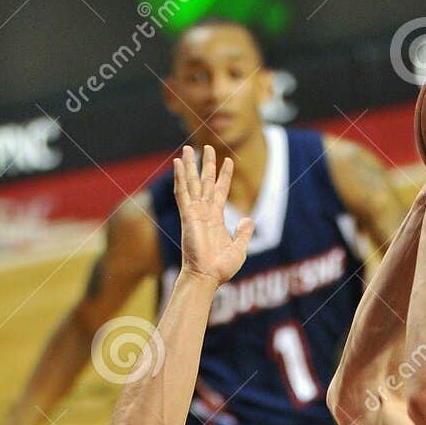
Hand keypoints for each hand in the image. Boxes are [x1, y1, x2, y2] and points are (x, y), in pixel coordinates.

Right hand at [174, 145, 251, 285]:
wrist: (207, 277)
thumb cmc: (221, 268)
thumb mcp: (239, 248)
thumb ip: (244, 233)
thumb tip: (248, 219)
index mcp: (216, 218)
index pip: (220, 191)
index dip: (224, 176)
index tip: (228, 161)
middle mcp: (204, 212)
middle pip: (205, 182)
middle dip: (206, 164)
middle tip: (207, 147)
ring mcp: (194, 213)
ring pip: (192, 183)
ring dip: (189, 166)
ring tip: (187, 148)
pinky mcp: (188, 216)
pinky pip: (182, 193)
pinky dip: (180, 178)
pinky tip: (177, 164)